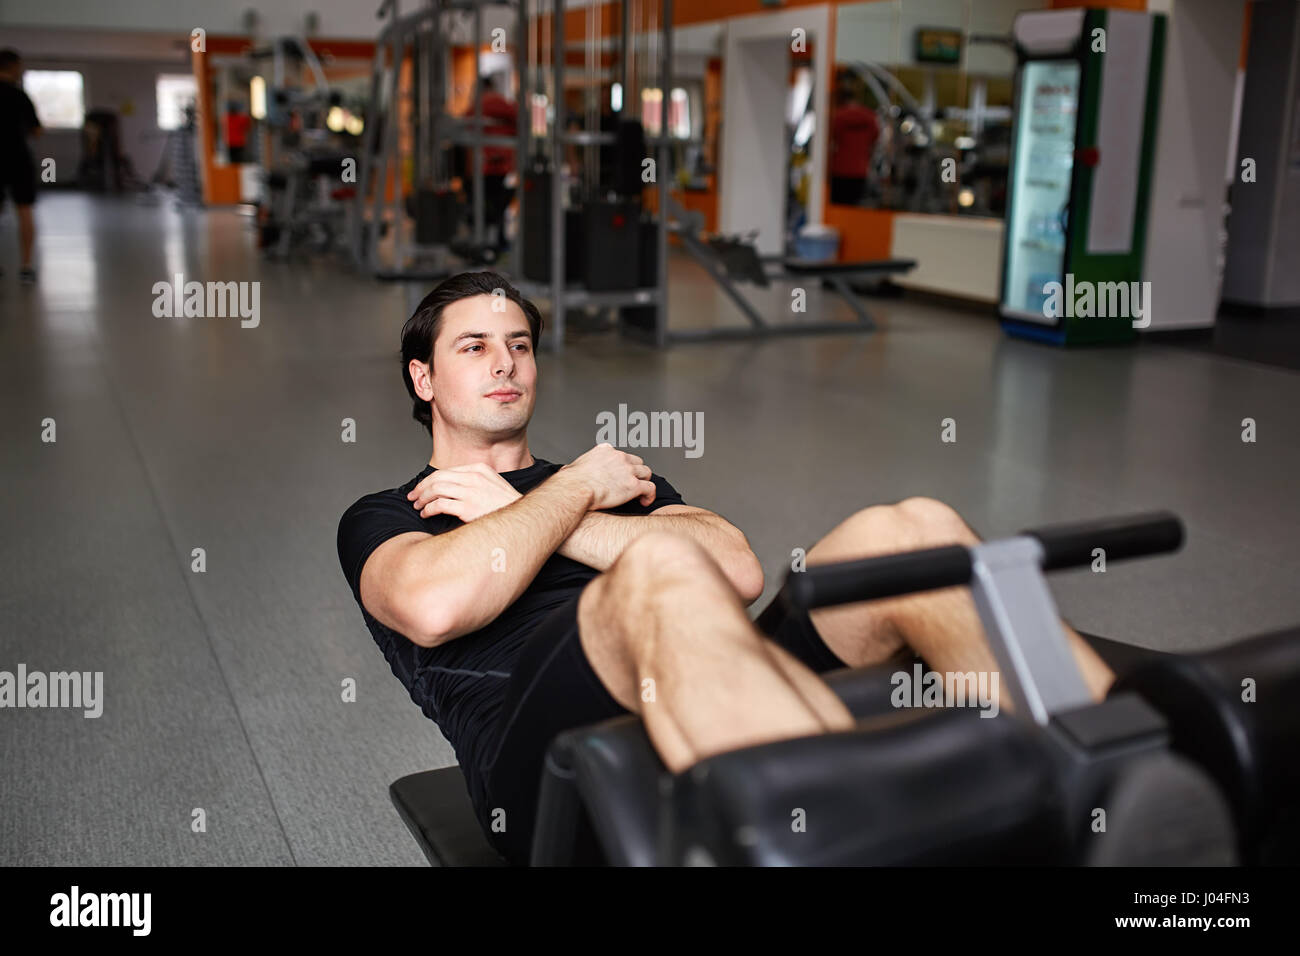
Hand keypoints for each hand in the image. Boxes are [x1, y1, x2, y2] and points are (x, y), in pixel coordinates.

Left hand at [407, 463, 521, 521]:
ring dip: (423, 498)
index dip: (429, 480)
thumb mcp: (493, 484)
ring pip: (436, 490)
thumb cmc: (507, 506)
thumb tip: (453, 487)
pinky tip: (426, 513)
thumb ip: (475, 481)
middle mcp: (473, 478)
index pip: (446, 471)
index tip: (421, 488)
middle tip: (413, 496)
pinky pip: (440, 505)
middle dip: (421, 488)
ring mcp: (470, 492)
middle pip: (437, 478)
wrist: (521, 519)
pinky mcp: (467, 508)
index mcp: (478, 469)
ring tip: (418, 506)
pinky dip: (429, 509)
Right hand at [558, 443, 656, 511]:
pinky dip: (649, 495)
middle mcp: (619, 457)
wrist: (575, 489)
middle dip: (636, 472)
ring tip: (641, 493)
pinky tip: (645, 501)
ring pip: (646, 472)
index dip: (622, 466)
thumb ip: (575, 467)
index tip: (619, 475)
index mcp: (605, 451)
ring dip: (644, 482)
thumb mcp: (571, 467)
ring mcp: (628, 470)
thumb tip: (567, 470)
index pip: (620, 455)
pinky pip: (650, 488)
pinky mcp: (633, 485)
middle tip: (631, 483)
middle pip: (636, 462)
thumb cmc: (571, 482)